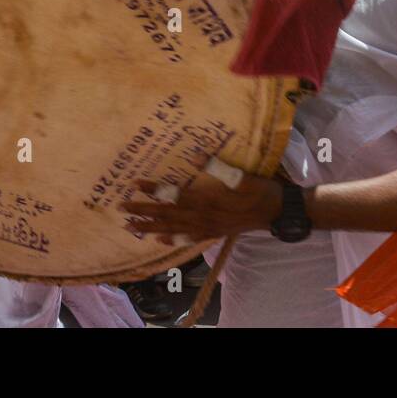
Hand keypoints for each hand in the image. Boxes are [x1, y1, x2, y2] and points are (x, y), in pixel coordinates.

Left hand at [120, 160, 282, 244]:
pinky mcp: (213, 234)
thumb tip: (194, 157)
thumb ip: (216, 167)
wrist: (276, 212)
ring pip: (172, 229)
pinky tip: (159, 240)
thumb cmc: (259, 190)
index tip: (134, 184)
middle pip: (166, 215)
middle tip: (120, 209)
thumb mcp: (241, 175)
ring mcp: (207, 228)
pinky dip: (172, 240)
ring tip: (130, 227)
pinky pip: (187, 239)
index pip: (173, 195)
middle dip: (142, 211)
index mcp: (207, 200)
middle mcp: (202, 217)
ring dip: (150, 228)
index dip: (153, 190)